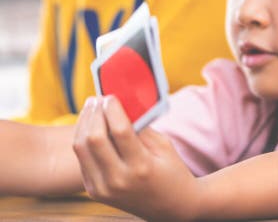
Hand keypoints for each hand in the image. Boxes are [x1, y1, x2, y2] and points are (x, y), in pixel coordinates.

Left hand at [73, 96, 202, 221]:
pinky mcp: (95, 192)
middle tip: (97, 99)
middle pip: (94, 139)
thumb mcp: (164, 146)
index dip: (112, 109)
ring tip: (91, 108)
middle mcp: (119, 180)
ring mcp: (104, 188)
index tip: (111, 96)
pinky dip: (83, 141)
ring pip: (81, 149)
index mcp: (141, 166)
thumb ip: (142, 127)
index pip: (119, 131)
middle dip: (94, 113)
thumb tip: (122, 105)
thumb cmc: (172, 171)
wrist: (170, 206)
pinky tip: (90, 127)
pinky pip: (82, 161)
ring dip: (84, 124)